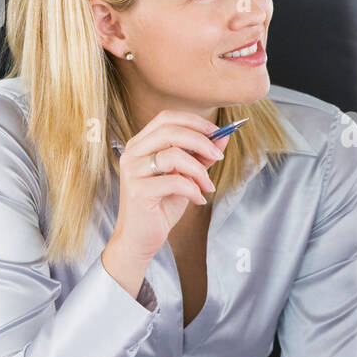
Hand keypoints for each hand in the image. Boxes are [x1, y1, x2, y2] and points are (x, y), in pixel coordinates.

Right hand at [102, 110, 231, 295]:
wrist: (140, 239)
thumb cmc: (161, 206)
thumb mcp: (185, 177)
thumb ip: (201, 156)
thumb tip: (224, 136)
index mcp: (140, 144)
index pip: (166, 118)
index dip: (194, 121)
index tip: (217, 133)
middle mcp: (132, 153)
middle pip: (170, 130)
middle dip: (201, 141)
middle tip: (219, 157)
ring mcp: (132, 171)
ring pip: (173, 154)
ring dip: (199, 170)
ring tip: (208, 185)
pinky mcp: (137, 191)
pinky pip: (174, 181)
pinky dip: (193, 189)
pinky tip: (198, 199)